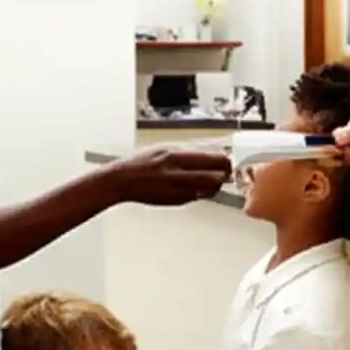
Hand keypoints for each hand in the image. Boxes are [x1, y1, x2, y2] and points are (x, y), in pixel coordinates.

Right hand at [107, 146, 232, 205]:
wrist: (122, 181)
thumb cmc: (142, 163)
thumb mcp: (164, 149)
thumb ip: (187, 151)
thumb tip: (211, 152)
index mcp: (174, 156)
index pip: (211, 159)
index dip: (224, 160)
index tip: (227, 159)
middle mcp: (177, 174)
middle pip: (215, 177)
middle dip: (225, 174)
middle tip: (226, 171)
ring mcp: (177, 190)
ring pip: (210, 190)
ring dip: (216, 184)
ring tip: (213, 178)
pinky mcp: (176, 201)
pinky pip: (198, 196)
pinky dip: (202, 191)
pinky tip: (196, 185)